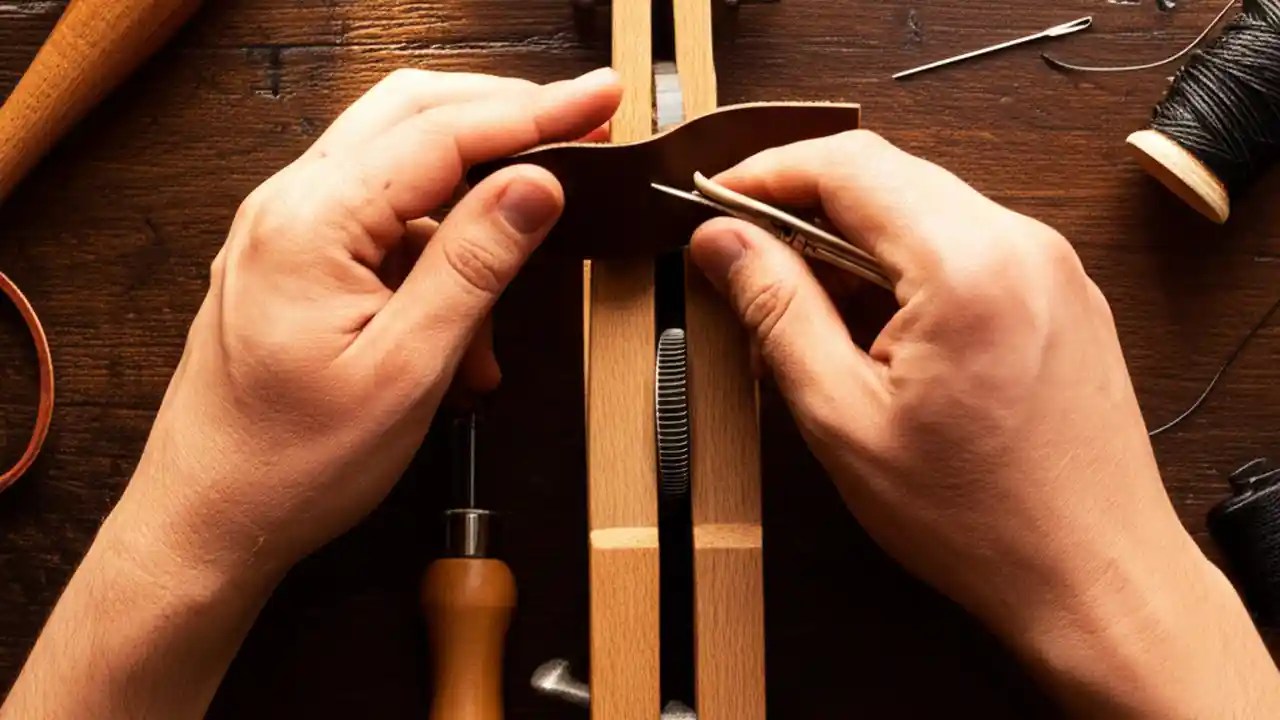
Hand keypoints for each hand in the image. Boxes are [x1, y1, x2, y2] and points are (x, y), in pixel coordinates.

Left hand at [119, 68, 620, 584]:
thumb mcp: (406, 371)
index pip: (440, 132)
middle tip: (578, 127)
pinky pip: (383, 228)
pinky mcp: (297, 260)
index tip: (597, 99)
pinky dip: (437, 262)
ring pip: (403, 174)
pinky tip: (461, 337)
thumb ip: (473, 265)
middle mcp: (287, 207)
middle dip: (504, 121)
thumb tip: (533, 186)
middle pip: (413, 115)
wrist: (209, 520)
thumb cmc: (288, 464)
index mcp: (308, 223)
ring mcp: (287, 231)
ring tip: (495, 321)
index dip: (532, 110)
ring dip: (470, 221)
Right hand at [689, 131, 1279, 715]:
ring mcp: (1052, 265)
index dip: (767, 170)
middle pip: (888, 174)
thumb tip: (723, 242)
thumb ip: (777, 311)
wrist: (1095, 577)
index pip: (848, 164)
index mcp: (967, 266)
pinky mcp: (1061, 293)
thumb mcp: (844, 419)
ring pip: (926, 206)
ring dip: (854, 236)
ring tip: (806, 302)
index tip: (716, 199)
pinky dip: (905, 262)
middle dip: (805, 201)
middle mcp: (1022, 245)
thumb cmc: (982, 519)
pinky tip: (872, 322)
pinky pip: (966, 243)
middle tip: (746, 252)